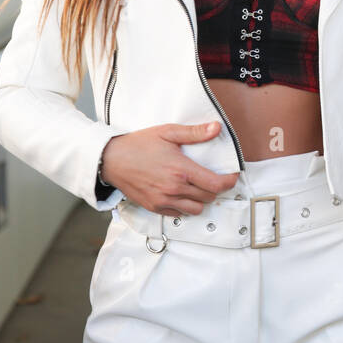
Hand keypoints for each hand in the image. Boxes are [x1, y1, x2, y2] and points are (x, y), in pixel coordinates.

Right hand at [100, 121, 238, 216]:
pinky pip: (179, 214)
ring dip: (201, 200)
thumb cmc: (138, 144)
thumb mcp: (168, 133)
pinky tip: (182, 194)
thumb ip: (195, 133)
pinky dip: (185, 207)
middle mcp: (175, 189)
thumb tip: (217, 128)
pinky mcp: (155, 207)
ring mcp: (164, 200)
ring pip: (196, 209)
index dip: (229, 181)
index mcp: (181, 170)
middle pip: (209, 197)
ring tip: (197, 187)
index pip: (217, 184)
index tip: (231, 176)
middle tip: (212, 177)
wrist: (110, 160)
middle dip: (215, 188)